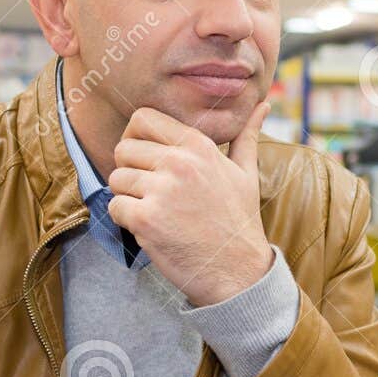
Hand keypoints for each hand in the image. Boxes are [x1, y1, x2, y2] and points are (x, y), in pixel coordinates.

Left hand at [107, 102, 273, 306]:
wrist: (238, 272)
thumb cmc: (239, 222)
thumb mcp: (246, 173)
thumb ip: (247, 136)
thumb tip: (263, 104)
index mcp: (199, 145)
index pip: (143, 118)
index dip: (136, 137)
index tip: (144, 158)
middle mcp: (179, 162)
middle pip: (124, 149)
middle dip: (130, 170)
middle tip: (148, 191)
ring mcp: (162, 191)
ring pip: (116, 179)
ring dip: (127, 197)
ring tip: (154, 211)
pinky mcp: (146, 219)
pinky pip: (114, 207)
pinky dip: (125, 220)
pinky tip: (149, 228)